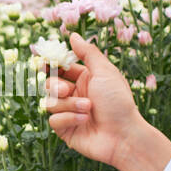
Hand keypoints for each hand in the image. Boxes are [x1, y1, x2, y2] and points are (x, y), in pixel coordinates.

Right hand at [45, 32, 170, 170]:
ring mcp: (69, 113)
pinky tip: (85, 121)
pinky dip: (69, 119)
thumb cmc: (119, 102)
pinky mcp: (66, 130)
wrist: (124, 135)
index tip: (45, 60)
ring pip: (50, 103)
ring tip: (89, 109)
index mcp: (84, 79)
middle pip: (49, 84)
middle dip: (55, 86)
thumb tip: (73, 35)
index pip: (60, 68)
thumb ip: (87, 53)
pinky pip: (54, 121)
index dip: (51, 64)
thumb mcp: (105, 72)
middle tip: (67, 90)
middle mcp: (75, 95)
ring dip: (70, 105)